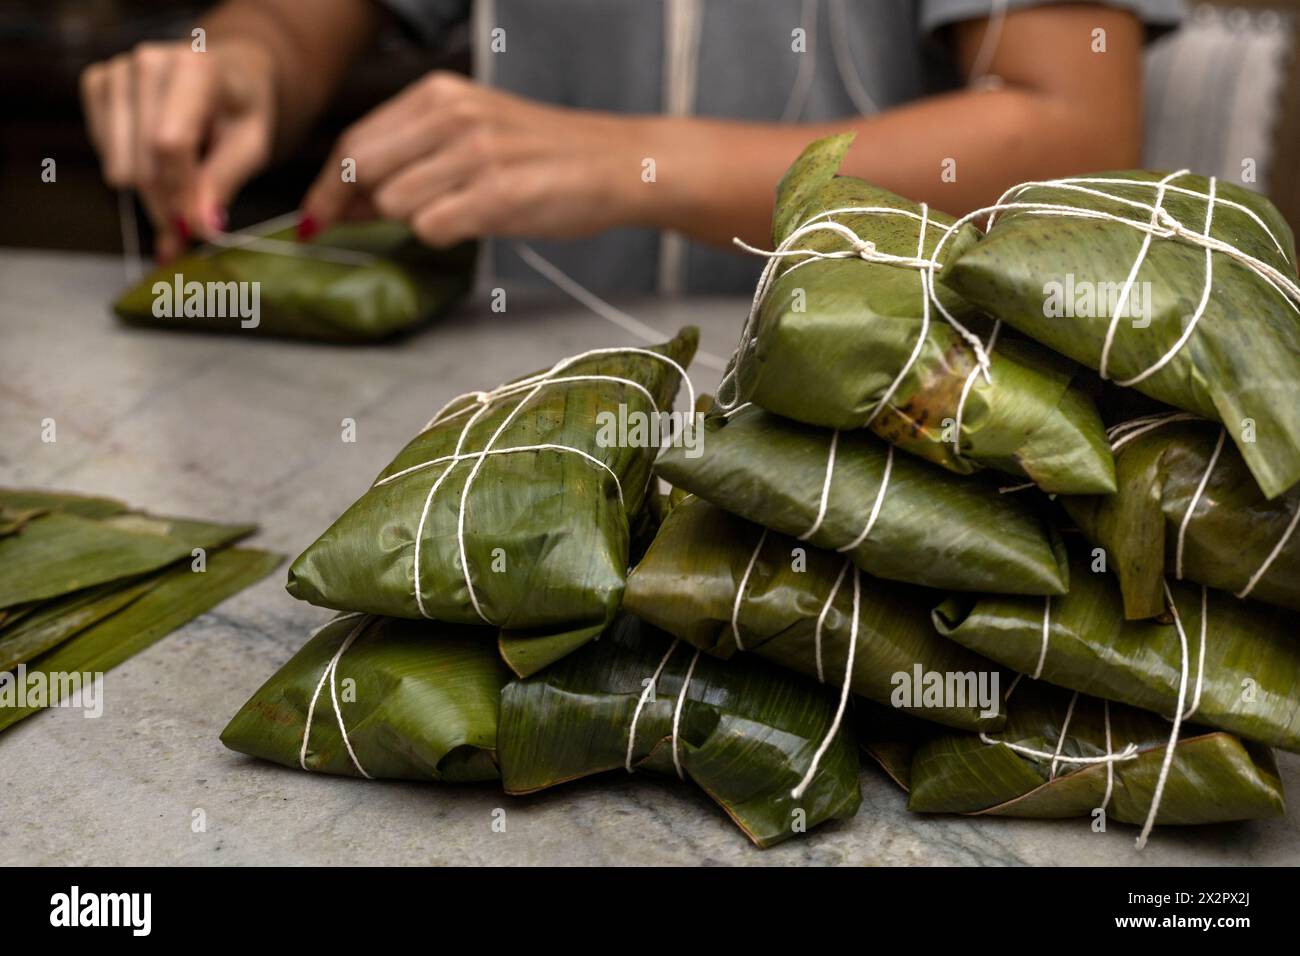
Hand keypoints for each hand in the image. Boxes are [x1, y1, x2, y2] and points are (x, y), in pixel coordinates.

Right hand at [80, 39, 275, 260]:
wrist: (224, 73)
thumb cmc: (239, 110)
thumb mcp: (250, 147)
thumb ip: (223, 182)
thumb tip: (200, 227)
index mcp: (195, 69)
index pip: (171, 144)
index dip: (180, 194)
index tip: (193, 230)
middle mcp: (149, 62)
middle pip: (143, 160)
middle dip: (166, 206)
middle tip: (183, 233)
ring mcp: (118, 71)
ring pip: (120, 164)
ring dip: (150, 194)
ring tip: (180, 191)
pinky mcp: (97, 83)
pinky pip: (104, 152)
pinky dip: (131, 170)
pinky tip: (156, 159)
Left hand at [300, 71, 647, 246]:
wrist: (616, 164)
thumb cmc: (544, 157)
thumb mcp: (473, 136)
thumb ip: (411, 160)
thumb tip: (348, 200)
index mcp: (439, 95)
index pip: (354, 142)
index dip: (326, 187)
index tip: (315, 218)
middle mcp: (452, 116)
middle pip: (361, 172)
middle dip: (358, 207)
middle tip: (366, 225)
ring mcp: (475, 154)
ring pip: (395, 203)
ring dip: (415, 220)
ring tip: (459, 211)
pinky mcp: (497, 194)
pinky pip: (433, 227)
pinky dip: (444, 234)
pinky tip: (477, 222)